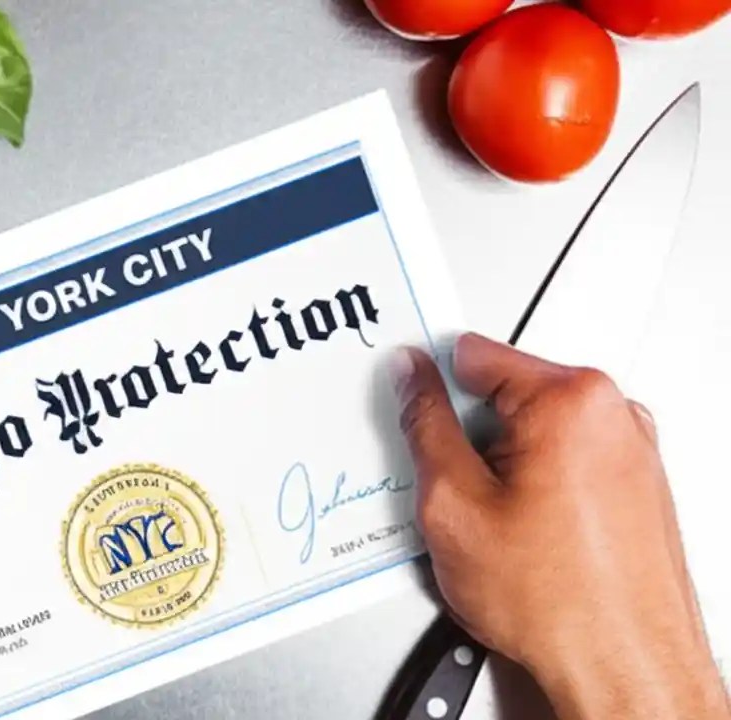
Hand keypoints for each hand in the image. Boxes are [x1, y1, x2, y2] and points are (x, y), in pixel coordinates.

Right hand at [394, 332, 729, 719]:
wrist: (624, 668)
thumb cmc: (560, 602)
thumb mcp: (453, 503)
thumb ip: (424, 425)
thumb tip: (411, 377)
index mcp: (570, 401)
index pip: (473, 356)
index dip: (431, 391)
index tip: (418, 417)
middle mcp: (614, 414)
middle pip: (508, 395)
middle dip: (472, 438)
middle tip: (461, 494)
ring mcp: (633, 450)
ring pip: (535, 433)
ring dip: (505, 469)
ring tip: (500, 528)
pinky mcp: (638, 485)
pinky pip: (567, 464)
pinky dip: (539, 491)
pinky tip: (528, 540)